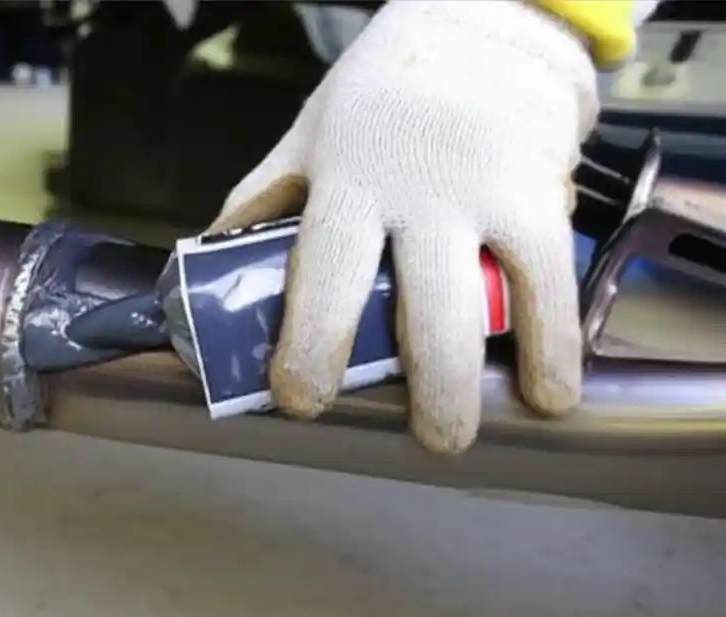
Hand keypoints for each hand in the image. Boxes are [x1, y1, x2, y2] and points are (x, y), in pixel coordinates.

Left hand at [208, 0, 600, 453]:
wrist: (478, 25)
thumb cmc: (379, 98)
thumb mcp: (307, 139)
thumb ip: (262, 201)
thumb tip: (199, 262)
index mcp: (346, 179)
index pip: (323, 267)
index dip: (311, 337)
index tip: (301, 396)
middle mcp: (417, 191)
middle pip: (418, 301)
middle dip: (422, 378)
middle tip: (420, 436)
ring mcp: (483, 193)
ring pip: (489, 296)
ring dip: (482, 374)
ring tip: (463, 435)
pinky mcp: (538, 193)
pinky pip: (551, 278)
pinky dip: (555, 341)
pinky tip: (553, 393)